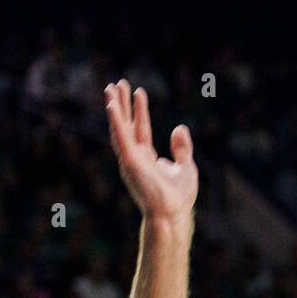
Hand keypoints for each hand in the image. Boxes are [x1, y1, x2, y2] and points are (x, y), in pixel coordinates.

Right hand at [104, 79, 197, 223]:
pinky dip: (117, 120)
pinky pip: (121, 137)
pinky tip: (113, 105)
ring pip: (120, 128)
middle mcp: (135, 156)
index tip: (138, 91)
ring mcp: (130, 159)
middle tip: (116, 83)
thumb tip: (179, 127)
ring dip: (115, 108)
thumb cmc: (179, 196)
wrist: (173, 214)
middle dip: (122, 104)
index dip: (139, 110)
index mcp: (146, 157)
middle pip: (126, 125)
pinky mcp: (129, 162)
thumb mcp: (186, 166)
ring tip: (110, 88)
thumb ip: (181, 147)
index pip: (141, 128)